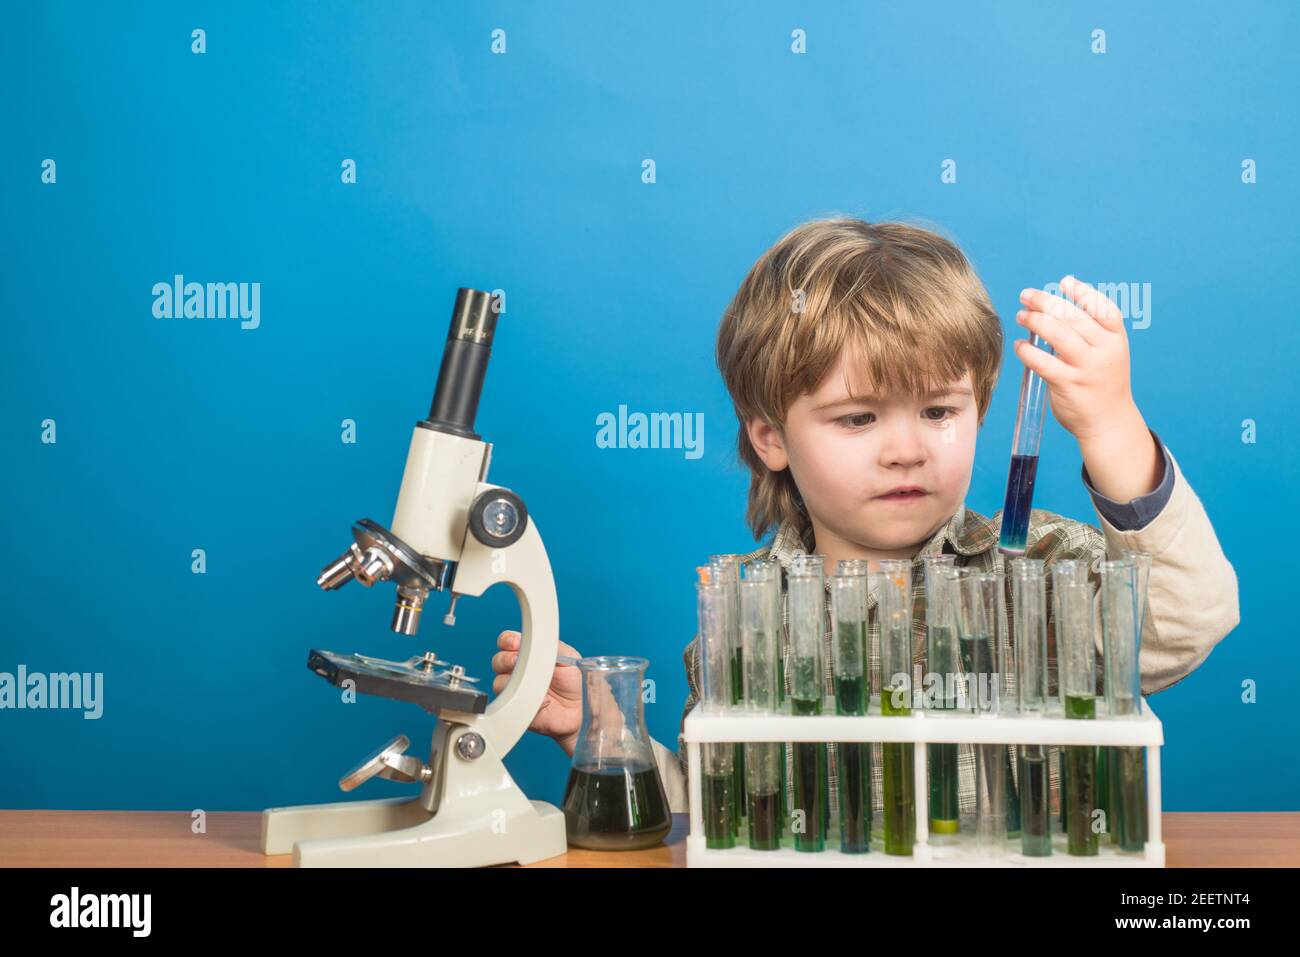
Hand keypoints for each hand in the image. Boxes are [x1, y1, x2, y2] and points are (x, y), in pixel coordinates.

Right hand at [491, 630, 583, 752]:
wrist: (580, 708)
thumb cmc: (574, 681)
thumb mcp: (568, 656)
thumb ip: (550, 646)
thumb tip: (536, 643)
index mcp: (528, 653)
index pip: (507, 642)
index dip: (507, 640)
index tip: (515, 643)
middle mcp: (518, 670)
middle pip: (498, 661)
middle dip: (506, 659)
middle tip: (518, 662)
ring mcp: (515, 690)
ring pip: (499, 683)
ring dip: (517, 682)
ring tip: (537, 685)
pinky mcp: (517, 708)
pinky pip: (512, 704)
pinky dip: (528, 700)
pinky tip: (544, 701)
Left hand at [1013, 275, 1138, 442]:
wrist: (1108, 422)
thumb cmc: (1101, 383)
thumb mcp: (1107, 353)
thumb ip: (1089, 332)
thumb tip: (1054, 305)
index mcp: (1117, 340)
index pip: (1104, 309)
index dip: (1084, 293)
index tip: (1063, 281)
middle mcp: (1105, 351)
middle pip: (1075, 317)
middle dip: (1047, 302)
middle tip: (1026, 295)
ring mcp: (1087, 369)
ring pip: (1059, 335)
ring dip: (1036, 321)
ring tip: (1020, 315)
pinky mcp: (1069, 385)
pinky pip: (1043, 362)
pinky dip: (1028, 351)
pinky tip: (1020, 345)